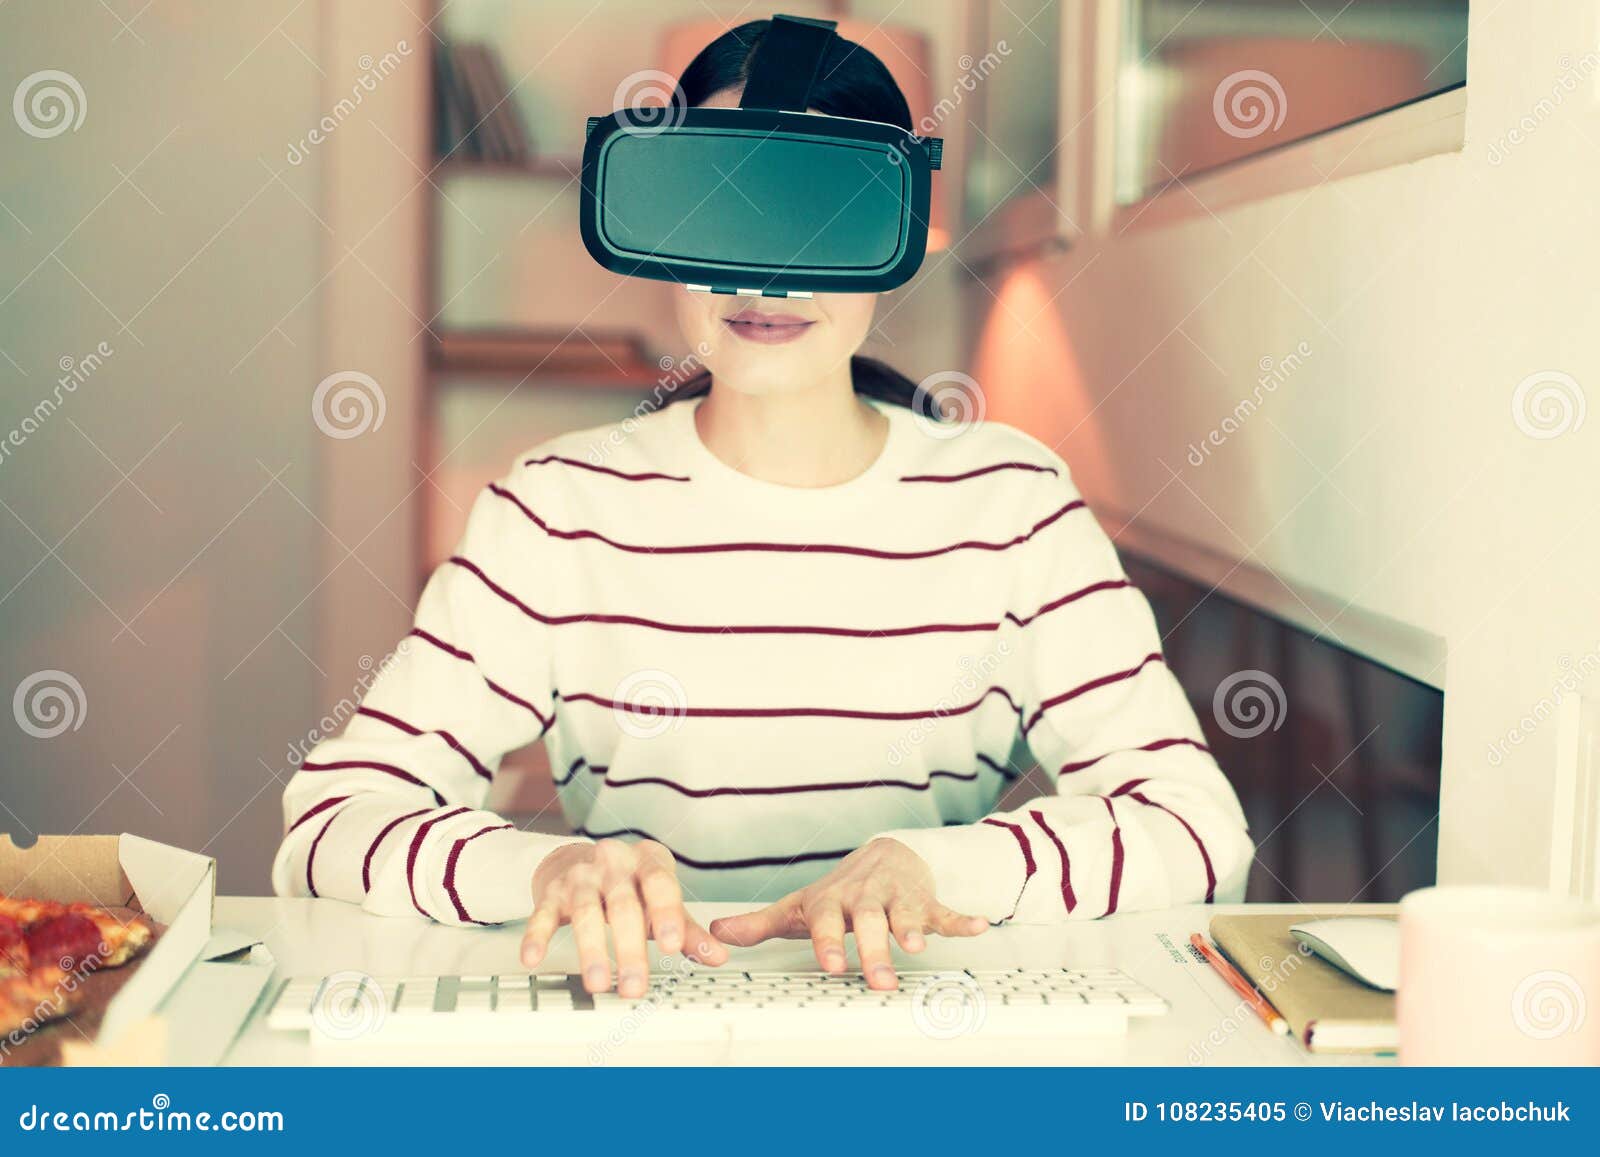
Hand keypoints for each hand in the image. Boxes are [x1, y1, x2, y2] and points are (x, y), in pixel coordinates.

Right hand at [520, 839, 727, 997]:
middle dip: (630, 949)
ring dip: (591, 950)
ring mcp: (581, 876)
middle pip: (623, 906)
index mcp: (647, 862)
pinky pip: (543, 914)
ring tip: (598, 983)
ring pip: (585, 913)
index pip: (660, 885)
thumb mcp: (660, 899)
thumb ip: (686, 930)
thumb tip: (719, 957)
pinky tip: (534, 957)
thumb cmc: (628, 884)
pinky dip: (537, 935)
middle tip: (635, 986)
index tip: (672, 946)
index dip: (666, 915)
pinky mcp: (551, 892)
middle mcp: (613, 863)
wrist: (576, 858)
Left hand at [708, 837, 987, 989]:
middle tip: (879, 978)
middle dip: (874, 949)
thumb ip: (760, 925)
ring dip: (913, 929)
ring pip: (905, 914)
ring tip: (919, 946)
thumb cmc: (838, 893)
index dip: (829, 941)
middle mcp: (864, 898)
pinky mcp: (925, 901)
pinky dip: (961, 919)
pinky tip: (978, 926)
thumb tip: (714, 935)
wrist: (885, 855)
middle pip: (868, 922)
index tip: (832, 963)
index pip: (827, 920)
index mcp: (832, 902)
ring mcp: (896, 898)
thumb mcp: (800, 907)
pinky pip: (945, 910)